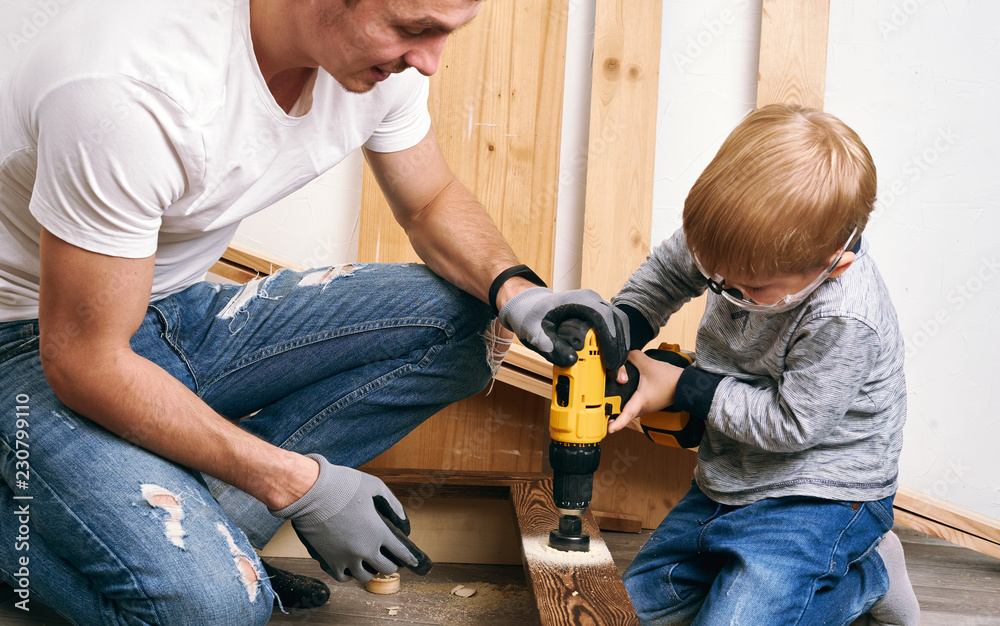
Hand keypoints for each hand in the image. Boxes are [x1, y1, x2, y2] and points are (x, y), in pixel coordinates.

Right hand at [270, 454, 431, 582]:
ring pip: (365, 576)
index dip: (410, 558)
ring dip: (371, 571)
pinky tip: (352, 566)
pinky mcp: (328, 561)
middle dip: (392, 565)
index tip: (414, 562)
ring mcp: (345, 558)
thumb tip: (403, 520)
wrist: (310, 492)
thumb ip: (392, 503)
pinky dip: (350, 574)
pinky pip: (343, 577)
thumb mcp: (374, 486)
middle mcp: (364, 549)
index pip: (401, 552)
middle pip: (386, 568)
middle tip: (391, 560)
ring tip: (371, 563)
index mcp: (378, 532)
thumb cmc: (342, 485)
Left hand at [498, 287, 629, 368]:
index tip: (610, 363)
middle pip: (617, 322)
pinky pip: (613, 328)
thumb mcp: (535, 332)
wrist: (528, 306)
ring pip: (619, 325)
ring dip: (620, 347)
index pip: (604, 318)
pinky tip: (611, 361)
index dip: (611, 341)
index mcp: (579, 301)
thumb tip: (571, 360)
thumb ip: (550, 346)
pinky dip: (615, 344)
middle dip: (619, 348)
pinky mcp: (597, 316)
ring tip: (614, 369)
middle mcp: (592, 301)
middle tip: (615, 371)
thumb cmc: (531, 315)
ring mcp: (596, 307)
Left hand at [607, 351, 683, 433]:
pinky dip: (628, 404)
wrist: (686, 383)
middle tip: (601, 414)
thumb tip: (623, 355)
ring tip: (608, 406)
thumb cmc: (671, 379)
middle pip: (625, 414)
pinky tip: (623, 397)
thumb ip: (633, 357)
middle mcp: (644, 408)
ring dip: (621, 409)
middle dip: (613, 415)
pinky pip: (636, 406)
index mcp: (642, 401)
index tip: (608, 429)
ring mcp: (648, 407)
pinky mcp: (651, 403)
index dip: (617, 423)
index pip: (627, 415)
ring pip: (630, 410)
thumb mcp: (648, 364)